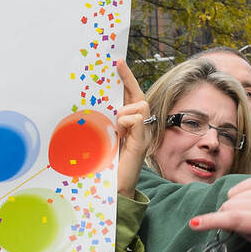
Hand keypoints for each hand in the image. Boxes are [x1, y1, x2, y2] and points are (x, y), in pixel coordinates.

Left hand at [114, 61, 149, 195]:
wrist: (116, 189)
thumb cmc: (109, 165)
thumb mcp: (106, 137)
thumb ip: (109, 123)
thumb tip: (106, 107)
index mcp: (131, 125)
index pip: (133, 97)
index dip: (128, 79)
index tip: (119, 62)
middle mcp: (141, 127)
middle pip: (138, 96)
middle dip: (128, 79)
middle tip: (117, 63)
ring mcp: (144, 134)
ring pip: (138, 106)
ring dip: (122, 113)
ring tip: (115, 129)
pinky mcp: (142, 142)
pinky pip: (137, 120)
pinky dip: (126, 122)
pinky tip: (119, 132)